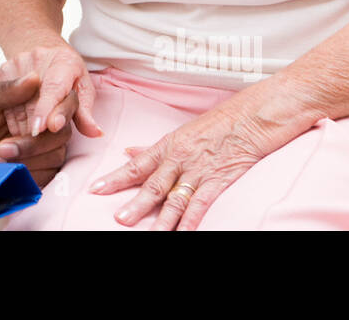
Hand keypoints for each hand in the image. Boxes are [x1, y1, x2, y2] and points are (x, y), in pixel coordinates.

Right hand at [0, 39, 101, 139]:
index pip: (54, 87)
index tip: (43, 129)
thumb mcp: (81, 85)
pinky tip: (17, 135)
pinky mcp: (3, 70)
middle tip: (36, 150)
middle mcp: (38, 59)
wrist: (36, 42)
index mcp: (64, 62)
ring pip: (16, 104)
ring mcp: (17, 64)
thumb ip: (84, 111)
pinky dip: (13, 122)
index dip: (47, 109)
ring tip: (25, 147)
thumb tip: (96, 133)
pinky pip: (6, 102)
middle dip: (34, 129)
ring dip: (22, 129)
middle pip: (33, 100)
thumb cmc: (66, 69)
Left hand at [0, 74, 75, 186]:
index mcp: (33, 99)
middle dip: (34, 142)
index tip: (44, 124)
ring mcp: (42, 146)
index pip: (61, 99)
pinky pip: (47, 174)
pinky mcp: (39, 168)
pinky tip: (4, 169)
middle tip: (3, 147)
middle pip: (62, 131)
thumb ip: (5, 90)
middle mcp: (42, 122)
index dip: (58, 111)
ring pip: (55, 154)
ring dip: (27, 158)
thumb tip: (34, 77)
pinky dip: (26, 173)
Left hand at [88, 95, 284, 230]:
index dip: (116, 178)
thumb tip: (128, 151)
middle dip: (135, 202)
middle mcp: (180, 158)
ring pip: (175, 197)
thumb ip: (154, 147)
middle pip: (153, 184)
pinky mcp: (219, 180)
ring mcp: (199, 170)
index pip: (137, 165)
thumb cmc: (218, 122)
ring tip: (147, 233)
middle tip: (118, 218)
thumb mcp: (182, 132)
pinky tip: (182, 233)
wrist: (252, 116)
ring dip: (160, 218)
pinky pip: (202, 203)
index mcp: (168, 145)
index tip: (96, 189)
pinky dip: (191, 220)